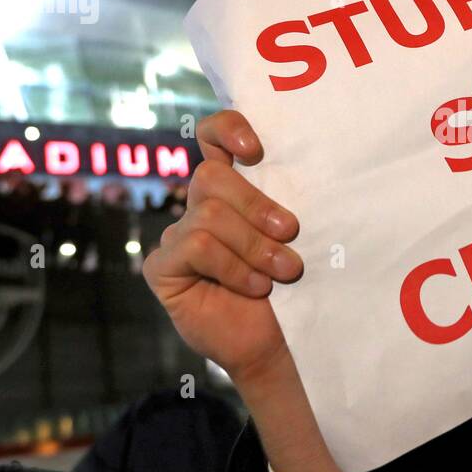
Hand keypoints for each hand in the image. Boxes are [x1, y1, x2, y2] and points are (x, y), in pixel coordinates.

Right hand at [145, 110, 300, 378]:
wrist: (283, 341)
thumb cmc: (295, 286)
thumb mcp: (296, 237)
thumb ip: (287, 201)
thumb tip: (309, 169)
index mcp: (234, 188)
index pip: (213, 137)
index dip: (228, 130)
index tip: (257, 150)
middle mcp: (201, 206)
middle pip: (211, 176)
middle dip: (257, 206)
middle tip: (292, 232)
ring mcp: (177, 236)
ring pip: (209, 215)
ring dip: (254, 245)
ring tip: (285, 271)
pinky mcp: (162, 268)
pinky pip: (195, 247)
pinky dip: (233, 267)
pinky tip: (256, 287)